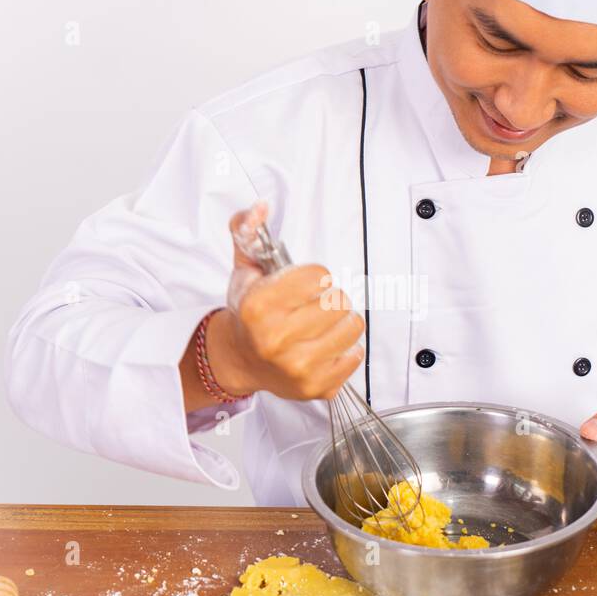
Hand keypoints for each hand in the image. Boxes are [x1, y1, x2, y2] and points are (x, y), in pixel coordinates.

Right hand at [205, 203, 364, 400]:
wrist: (241, 360)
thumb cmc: (248, 314)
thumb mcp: (244, 269)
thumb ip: (248, 231)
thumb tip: (261, 208)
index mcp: (258, 307)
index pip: (319, 276)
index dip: (314, 277)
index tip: (302, 285)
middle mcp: (276, 340)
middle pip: (338, 300)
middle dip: (327, 298)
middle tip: (310, 307)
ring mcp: (298, 368)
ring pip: (352, 326)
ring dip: (341, 321)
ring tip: (320, 325)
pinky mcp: (316, 387)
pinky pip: (356, 355)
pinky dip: (346, 348)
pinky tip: (324, 346)